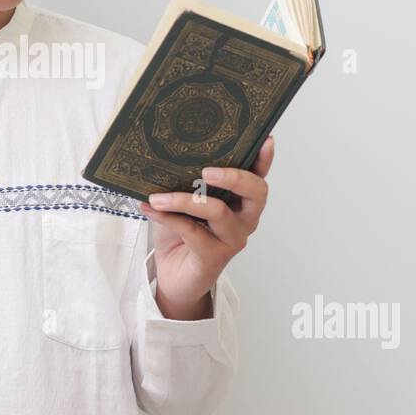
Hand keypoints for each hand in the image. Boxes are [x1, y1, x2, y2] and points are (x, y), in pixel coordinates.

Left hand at [138, 135, 274, 319]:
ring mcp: (232, 238)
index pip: (258, 175)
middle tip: (207, 171)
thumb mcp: (185, 201)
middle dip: (235, 177)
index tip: (265, 139)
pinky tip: (149, 208)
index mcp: (241, 200)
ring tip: (158, 196)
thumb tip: (166, 154)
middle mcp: (244, 218)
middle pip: (256, 192)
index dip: (264, 159)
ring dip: (185, 200)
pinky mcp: (214, 256)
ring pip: (218, 211)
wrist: (173, 275)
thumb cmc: (182, 233)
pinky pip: (193, 231)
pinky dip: (168, 218)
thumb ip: (185, 181)